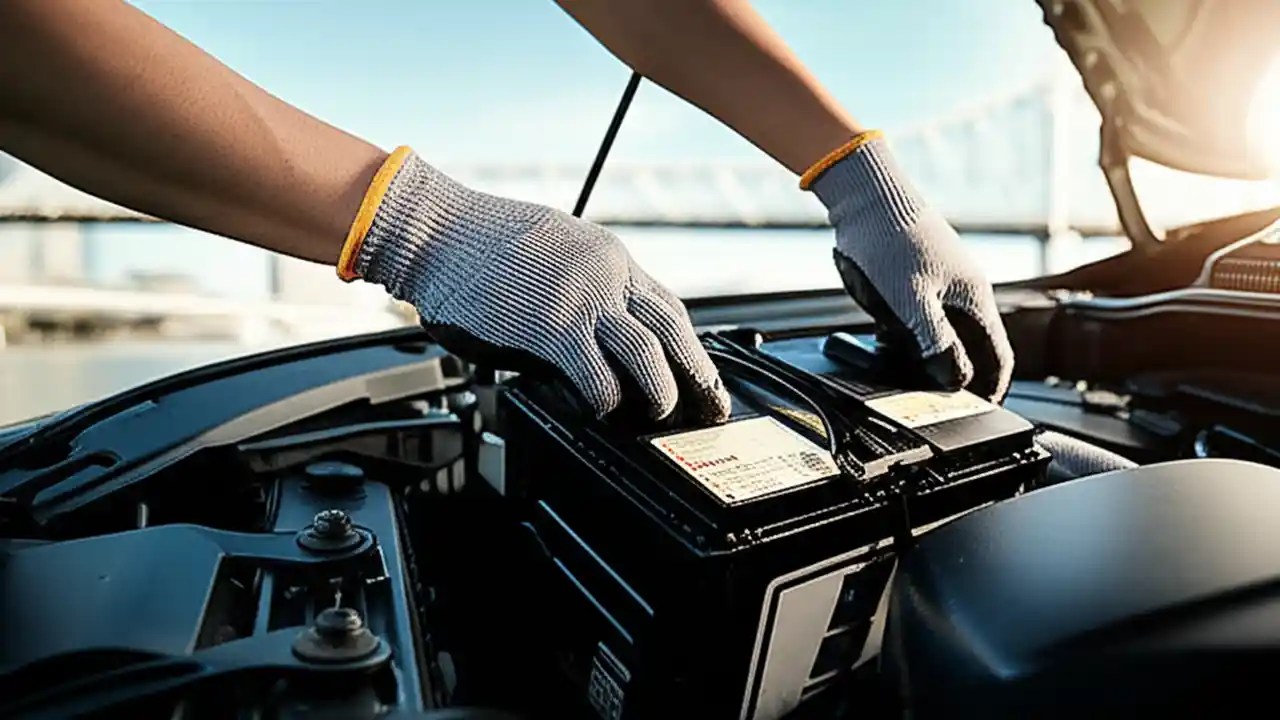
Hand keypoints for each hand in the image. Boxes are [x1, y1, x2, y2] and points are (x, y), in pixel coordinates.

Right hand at [352, 150, 730, 423]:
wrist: (435, 229)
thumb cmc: (478, 243)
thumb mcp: (550, 250)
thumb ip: (580, 289)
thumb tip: (593, 338)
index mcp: (609, 255)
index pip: (667, 306)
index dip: (688, 345)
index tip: (699, 372)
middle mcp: (607, 274)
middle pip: (673, 331)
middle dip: (697, 375)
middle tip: (709, 407)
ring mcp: (583, 300)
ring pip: (648, 356)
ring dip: (660, 393)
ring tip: (660, 415)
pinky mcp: (554, 329)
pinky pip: (598, 377)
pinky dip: (607, 402)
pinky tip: (603, 412)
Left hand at [807, 134, 1013, 400]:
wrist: (864, 194)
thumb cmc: (890, 241)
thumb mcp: (912, 304)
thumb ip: (936, 344)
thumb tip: (956, 380)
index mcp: (974, 297)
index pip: (999, 355)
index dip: (991, 388)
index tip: (980, 411)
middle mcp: (964, 291)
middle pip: (970, 347)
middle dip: (953, 374)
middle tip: (931, 398)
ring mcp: (940, 282)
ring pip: (942, 333)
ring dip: (927, 355)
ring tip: (903, 370)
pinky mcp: (916, 277)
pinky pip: (920, 316)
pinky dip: (907, 334)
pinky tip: (885, 338)